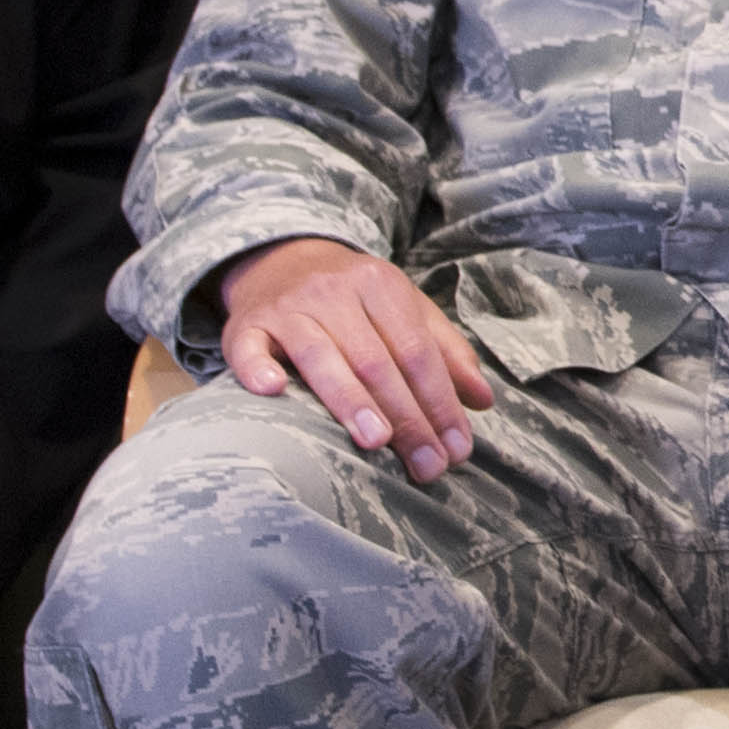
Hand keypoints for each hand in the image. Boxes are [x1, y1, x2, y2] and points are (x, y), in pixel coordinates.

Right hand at [217, 237, 498, 476]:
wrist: (281, 262)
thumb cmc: (354, 301)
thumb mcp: (406, 311)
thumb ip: (446, 353)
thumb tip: (483, 401)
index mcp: (381, 285)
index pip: (417, 351)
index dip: (441, 402)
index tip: (457, 449)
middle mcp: (333, 292)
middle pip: (376, 361)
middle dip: (406, 418)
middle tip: (427, 466)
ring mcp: (287, 308)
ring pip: (320, 356)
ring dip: (349, 400)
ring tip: (376, 442)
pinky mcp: (244, 325)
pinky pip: (249, 348)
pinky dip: (257, 369)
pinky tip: (272, 392)